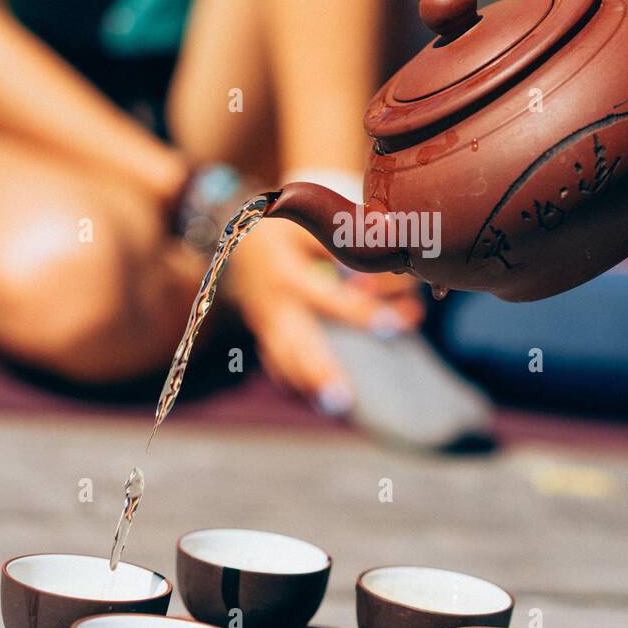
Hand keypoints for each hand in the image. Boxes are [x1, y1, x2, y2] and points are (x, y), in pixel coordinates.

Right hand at [224, 218, 423, 410]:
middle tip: (345, 399)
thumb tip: (385, 263)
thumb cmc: (283, 227)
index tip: (394, 324)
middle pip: (298, 344)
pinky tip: (315, 399)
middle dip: (321, 372)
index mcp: (287, 274)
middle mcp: (273, 304)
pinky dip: (293, 381)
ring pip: (284, 360)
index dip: (364, 311)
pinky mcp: (263, 331)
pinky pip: (275, 361)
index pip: (330, 299)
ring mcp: (265, 322)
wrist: (233, 233)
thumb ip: (343, 244)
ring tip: (337, 405)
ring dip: (309, 383)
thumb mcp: (306, 223)